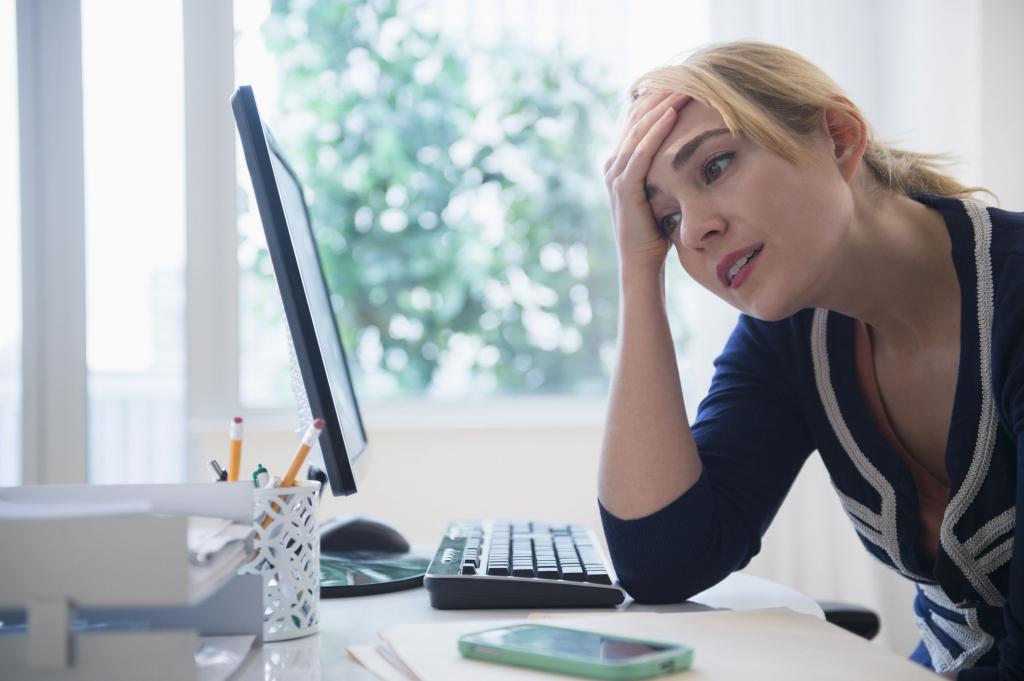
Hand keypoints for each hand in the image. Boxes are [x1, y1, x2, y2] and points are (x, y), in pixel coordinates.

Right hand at [603, 92, 688, 271]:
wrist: (642, 264)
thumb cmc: (657, 232)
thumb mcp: (663, 192)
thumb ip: (666, 170)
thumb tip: (692, 151)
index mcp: (620, 163)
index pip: (637, 121)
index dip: (657, 100)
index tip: (683, 82)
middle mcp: (613, 165)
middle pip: (635, 120)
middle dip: (659, 96)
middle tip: (684, 75)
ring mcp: (616, 176)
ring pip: (637, 132)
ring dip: (660, 107)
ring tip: (681, 87)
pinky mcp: (624, 188)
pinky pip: (640, 153)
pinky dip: (655, 131)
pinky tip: (671, 114)